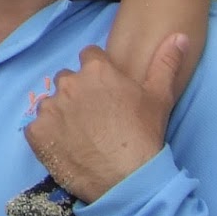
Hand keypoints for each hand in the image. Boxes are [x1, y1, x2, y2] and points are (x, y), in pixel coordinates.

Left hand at [21, 33, 186, 203]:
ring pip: (52, 103)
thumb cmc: (144, 136)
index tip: (106, 90)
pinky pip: (37, 128)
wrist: (126, 179)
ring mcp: (50, 108)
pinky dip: (47, 136)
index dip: (98, 72)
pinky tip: (65, 147)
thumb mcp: (160, 97)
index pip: (89, 56)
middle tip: (94, 116)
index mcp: (96, 70)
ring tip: (80, 134)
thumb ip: (166, 62)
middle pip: (68, 79)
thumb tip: (180, 36)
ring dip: (61, 114)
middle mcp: (69, 83)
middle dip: (78, 92)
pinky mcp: (36, 132)